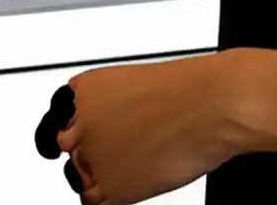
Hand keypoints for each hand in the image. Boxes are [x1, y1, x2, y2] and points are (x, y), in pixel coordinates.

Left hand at [56, 52, 259, 203]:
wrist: (209, 106)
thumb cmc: (187, 92)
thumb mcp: (133, 83)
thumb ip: (110, 105)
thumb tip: (112, 126)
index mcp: (84, 91)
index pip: (67, 119)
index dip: (85, 129)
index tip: (93, 134)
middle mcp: (81, 123)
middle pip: (72, 148)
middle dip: (94, 151)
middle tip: (123, 150)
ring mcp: (92, 156)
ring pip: (81, 175)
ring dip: (101, 175)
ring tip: (132, 166)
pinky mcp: (110, 186)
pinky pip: (95, 200)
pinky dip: (110, 195)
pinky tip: (129, 185)